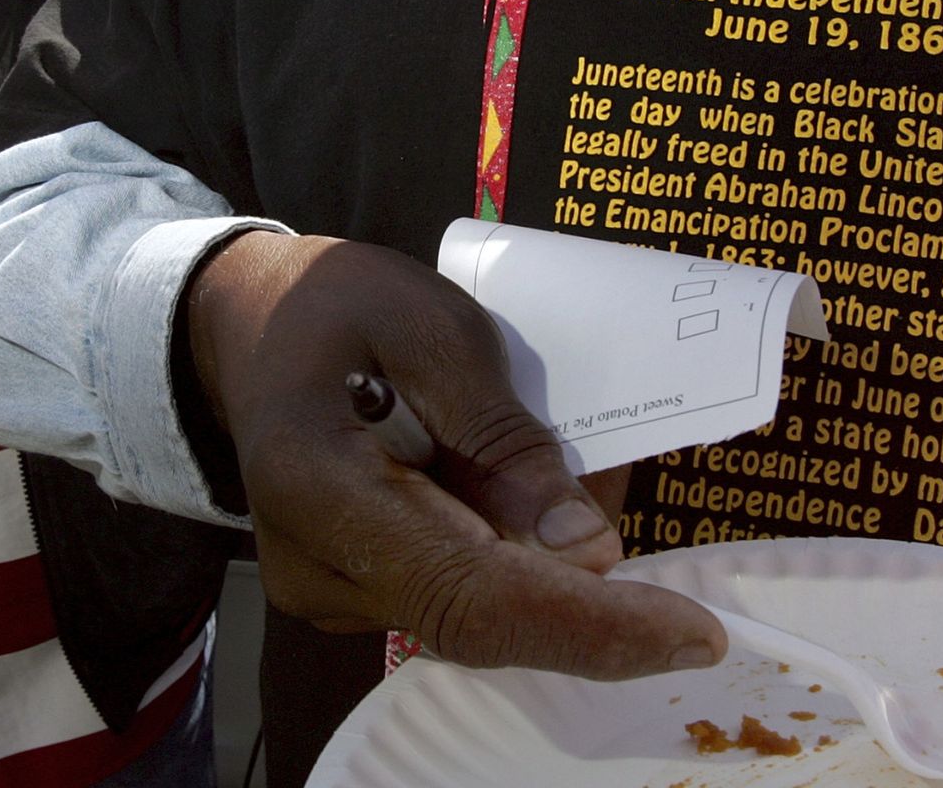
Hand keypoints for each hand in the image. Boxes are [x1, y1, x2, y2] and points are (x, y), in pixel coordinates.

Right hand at [187, 231, 725, 679]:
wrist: (250, 326)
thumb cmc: (340, 306)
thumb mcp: (432, 329)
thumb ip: (503, 437)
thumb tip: (588, 549)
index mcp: (318, 487)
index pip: (468, 594)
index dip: (586, 625)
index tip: (692, 636)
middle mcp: (316, 569)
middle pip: (481, 619)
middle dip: (587, 584)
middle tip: (623, 488)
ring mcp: (331, 593)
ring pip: (479, 613)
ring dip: (553, 559)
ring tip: (574, 466)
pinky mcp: (357, 595)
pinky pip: (462, 595)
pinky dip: (520, 552)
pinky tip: (534, 490)